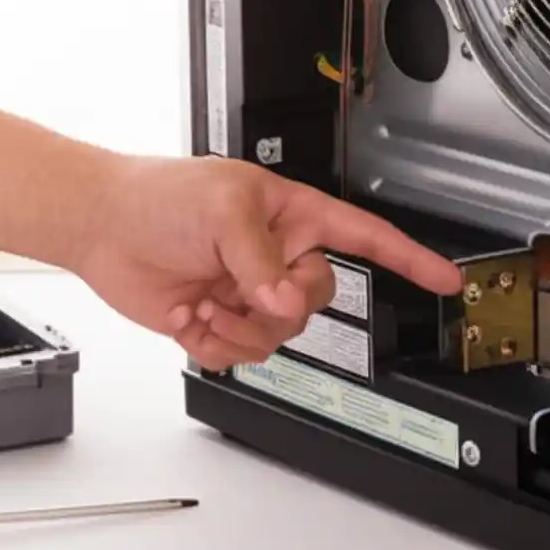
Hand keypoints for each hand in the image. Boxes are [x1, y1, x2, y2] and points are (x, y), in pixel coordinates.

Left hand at [75, 156, 462, 369]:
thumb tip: (284, 301)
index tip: (445, 278)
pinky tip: (190, 318)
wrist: (104, 226)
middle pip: (318, 300)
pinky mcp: (218, 321)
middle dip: (283, 306)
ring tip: (207, 307)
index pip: (365, 236)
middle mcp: (275, 255)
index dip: (409, 258)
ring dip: (241, 330)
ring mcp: (247, 290)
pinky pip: (241, 355)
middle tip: (249, 293)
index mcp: (292, 215)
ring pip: (280, 335)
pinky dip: (216, 346)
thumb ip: (262, 260)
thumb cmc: (160, 195)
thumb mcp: (223, 211)